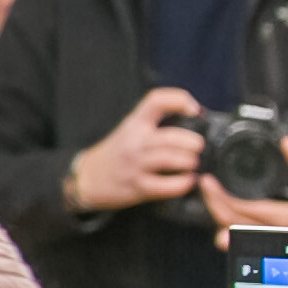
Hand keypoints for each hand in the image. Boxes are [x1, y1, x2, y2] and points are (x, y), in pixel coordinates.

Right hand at [68, 86, 208, 213]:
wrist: (89, 178)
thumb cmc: (118, 153)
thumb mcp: (130, 129)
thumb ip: (156, 123)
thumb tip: (196, 119)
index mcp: (134, 123)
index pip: (157, 101)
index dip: (180, 100)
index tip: (194, 111)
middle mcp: (135, 142)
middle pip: (171, 136)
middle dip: (193, 142)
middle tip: (198, 147)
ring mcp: (136, 165)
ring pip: (172, 160)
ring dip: (190, 162)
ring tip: (193, 163)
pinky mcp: (138, 187)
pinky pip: (167, 186)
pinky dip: (183, 183)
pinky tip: (187, 180)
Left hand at [203, 131, 287, 231]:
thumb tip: (286, 143)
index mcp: (281, 218)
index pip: (240, 209)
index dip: (218, 196)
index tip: (208, 182)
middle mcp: (270, 233)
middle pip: (228, 223)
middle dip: (212, 204)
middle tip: (206, 186)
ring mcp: (267, 241)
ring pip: (232, 234)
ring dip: (219, 218)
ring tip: (213, 197)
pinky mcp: (268, 243)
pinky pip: (241, 239)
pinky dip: (229, 227)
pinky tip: (226, 213)